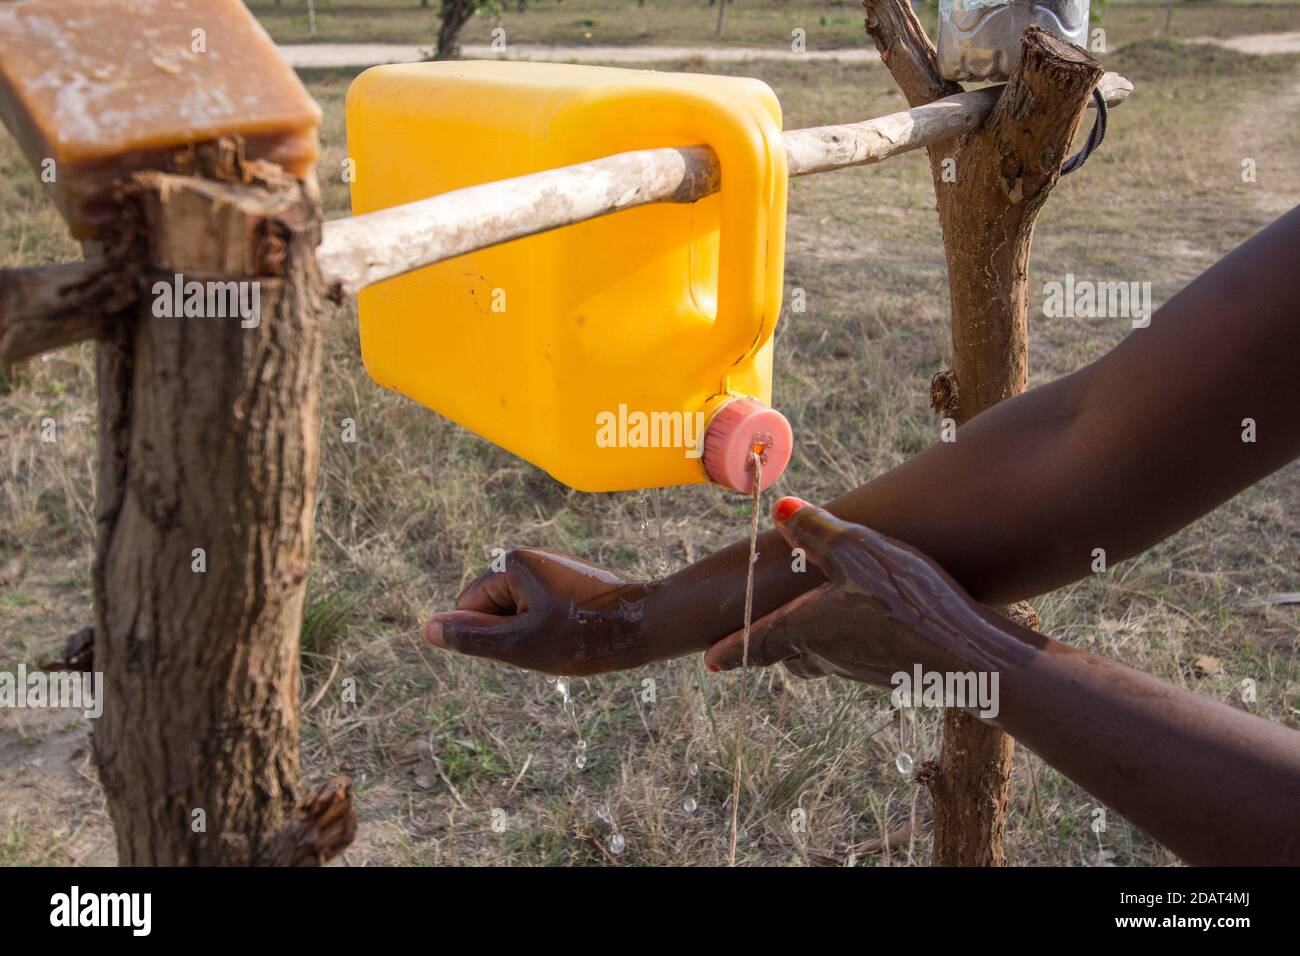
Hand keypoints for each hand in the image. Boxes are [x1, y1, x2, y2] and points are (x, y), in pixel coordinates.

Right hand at [424, 548, 654, 675]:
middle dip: (514, 633)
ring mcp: (553, 566)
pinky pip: (544, 609)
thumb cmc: (584, 636)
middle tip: (552, 643)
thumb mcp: (521, 645)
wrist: (648, 625)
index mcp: (512, 563)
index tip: (530, 641)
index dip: (492, 636)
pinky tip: (580, 633)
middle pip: (496, 607)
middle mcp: (531, 556)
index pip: (471, 606)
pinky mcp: (572, 579)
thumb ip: (472, 637)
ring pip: (521, 612)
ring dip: (535, 633)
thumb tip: (428, 629)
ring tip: (569, 639)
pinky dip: (554, 628)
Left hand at [703, 498, 984, 683]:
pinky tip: (868, 627)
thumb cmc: (906, 602)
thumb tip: (778, 510)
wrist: (968, 655)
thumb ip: (815, 529)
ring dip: (809, 647)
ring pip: (822, 659)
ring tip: (805, 634)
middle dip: (770, 646)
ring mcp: (861, 668)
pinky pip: (857, 657)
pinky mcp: (894, 670)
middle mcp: (827, 656)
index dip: (730, 650)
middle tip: (752, 644)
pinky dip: (848, 644)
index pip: (755, 643)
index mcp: (805, 630)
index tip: (709, 661)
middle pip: (787, 655)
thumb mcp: (856, 551)